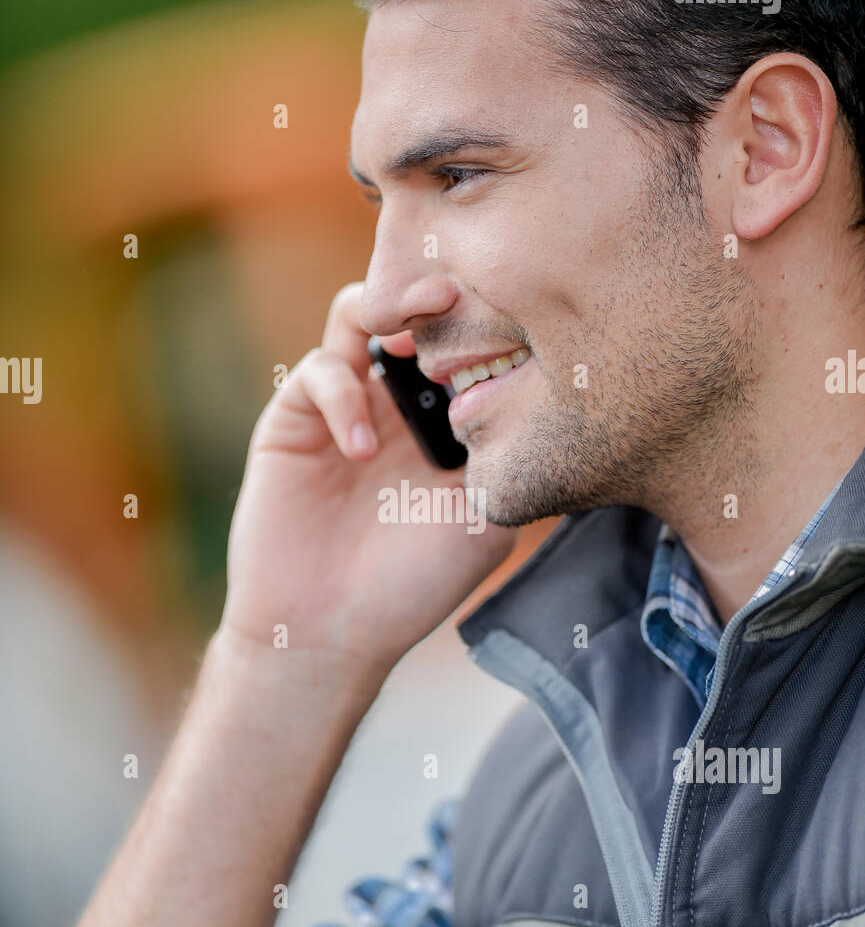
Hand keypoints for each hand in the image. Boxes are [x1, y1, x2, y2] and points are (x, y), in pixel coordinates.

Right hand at [220, 283, 515, 677]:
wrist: (327, 632)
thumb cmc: (410, 587)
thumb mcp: (483, 525)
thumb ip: (506, 462)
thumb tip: (546, 401)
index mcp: (444, 422)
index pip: (465, 342)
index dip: (485, 319)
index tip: (513, 316)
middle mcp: (396, 403)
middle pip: (414, 313)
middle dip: (438, 294)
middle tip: (461, 293)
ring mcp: (345, 406)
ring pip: (360, 316)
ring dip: (388, 311)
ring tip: (416, 339)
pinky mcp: (295, 419)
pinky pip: (320, 372)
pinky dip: (343, 397)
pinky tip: (363, 450)